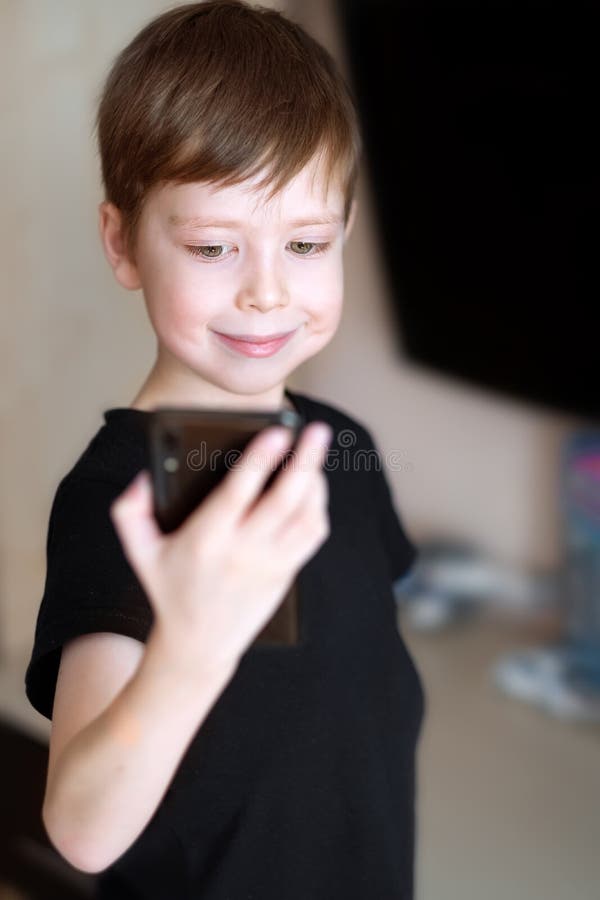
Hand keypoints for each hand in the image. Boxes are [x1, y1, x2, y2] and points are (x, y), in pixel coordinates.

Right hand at [109, 421, 332, 672]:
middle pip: (283, 501)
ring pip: (305, 517)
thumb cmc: (169, 587)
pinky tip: (312, 483)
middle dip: (304, 462)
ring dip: (315, 480)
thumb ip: (130, 510)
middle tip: (316, 430)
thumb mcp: (139, 551)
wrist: (198, 644)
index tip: (278, 431)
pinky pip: (313, 534)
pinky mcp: (287, 571)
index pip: (238, 493)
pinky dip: (318, 505)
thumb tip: (145, 476)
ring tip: (314, 449)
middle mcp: (243, 552)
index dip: (260, 460)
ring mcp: (270, 563)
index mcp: (205, 540)